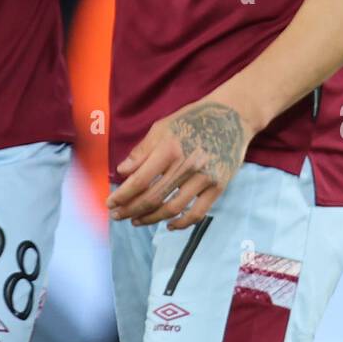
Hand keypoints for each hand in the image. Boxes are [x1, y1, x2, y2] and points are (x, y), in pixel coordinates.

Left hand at [107, 96, 251, 228]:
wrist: (232, 116)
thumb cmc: (192, 119)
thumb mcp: (162, 127)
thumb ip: (142, 151)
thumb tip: (122, 172)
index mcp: (169, 148)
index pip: (141, 180)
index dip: (123, 195)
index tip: (110, 203)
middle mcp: (187, 165)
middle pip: (153, 197)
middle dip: (131, 210)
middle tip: (118, 216)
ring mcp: (204, 178)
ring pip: (172, 208)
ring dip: (151, 219)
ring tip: (136, 220)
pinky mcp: (219, 186)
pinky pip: (197, 213)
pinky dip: (181, 224)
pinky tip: (168, 225)